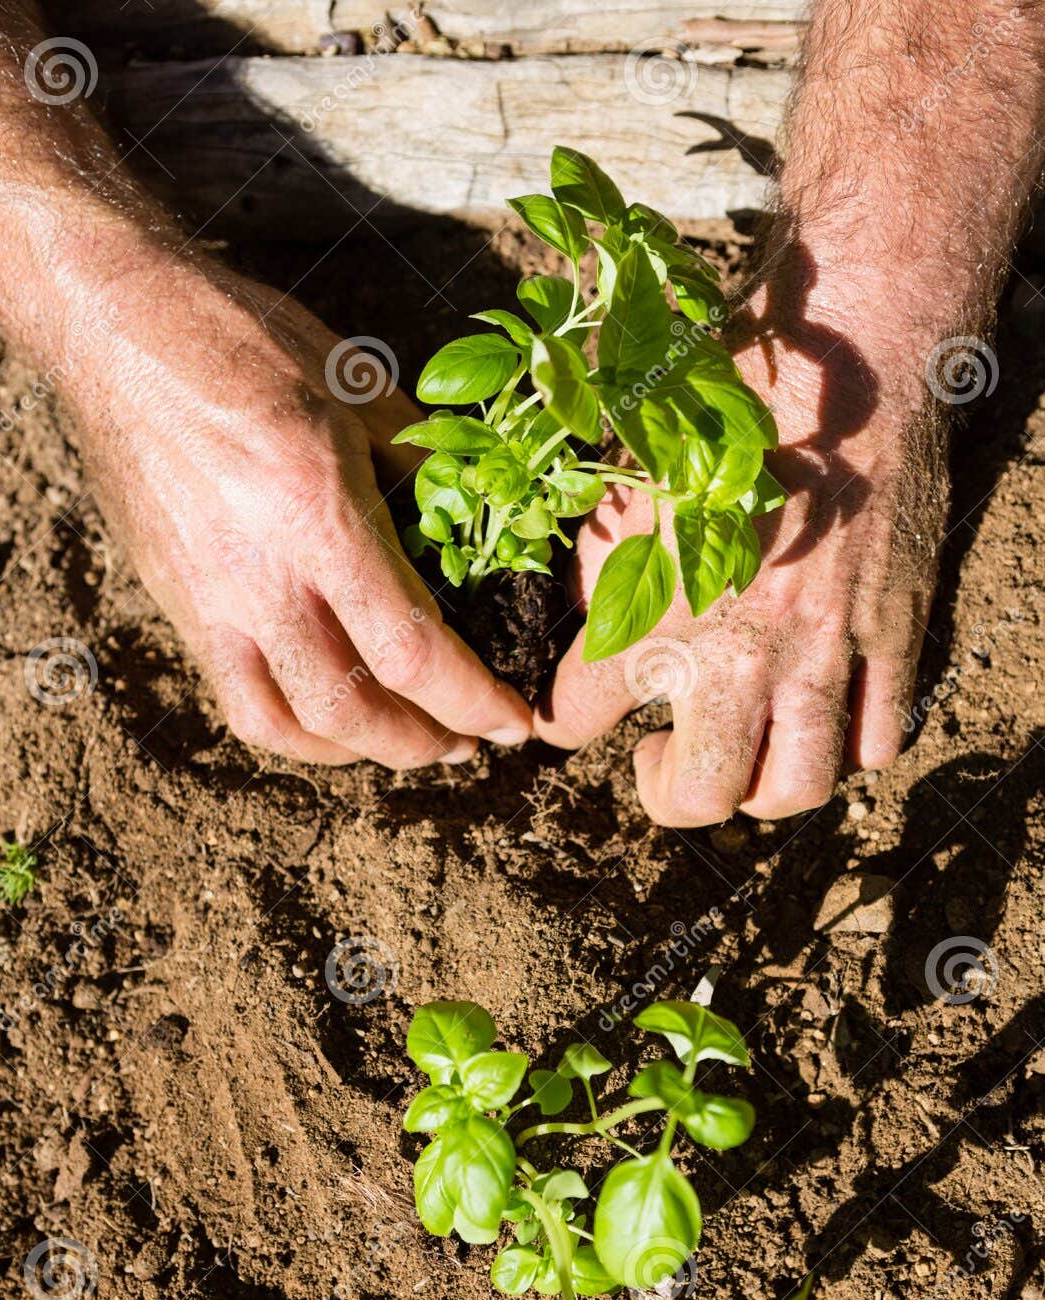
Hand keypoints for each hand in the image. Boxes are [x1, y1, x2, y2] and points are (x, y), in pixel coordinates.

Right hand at [67, 255, 532, 767]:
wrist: (116, 327)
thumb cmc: (243, 339)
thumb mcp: (356, 385)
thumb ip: (418, 466)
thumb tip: (472, 524)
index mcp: (316, 513)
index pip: (408, 650)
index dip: (472, 701)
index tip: (514, 720)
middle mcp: (258, 574)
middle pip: (350, 711)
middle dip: (425, 744)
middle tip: (471, 743)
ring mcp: (209, 598)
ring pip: (289, 725)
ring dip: (361, 753)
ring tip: (407, 745)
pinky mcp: (177, 605)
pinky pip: (239, 701)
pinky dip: (295, 732)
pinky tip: (332, 723)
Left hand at [535, 286, 942, 825]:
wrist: (851, 354)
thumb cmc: (724, 395)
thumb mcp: (623, 472)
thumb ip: (598, 562)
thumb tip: (586, 613)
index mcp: (649, 613)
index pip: (573, 718)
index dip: (560, 721)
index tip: (568, 713)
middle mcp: (734, 654)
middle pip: (696, 795)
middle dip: (666, 793)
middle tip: (658, 758)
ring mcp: (820, 653)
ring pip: (793, 787)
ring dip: (759, 788)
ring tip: (744, 752)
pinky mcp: (890, 636)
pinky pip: (876, 739)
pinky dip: (848, 745)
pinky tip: (825, 715)